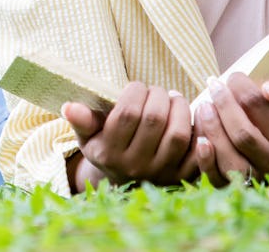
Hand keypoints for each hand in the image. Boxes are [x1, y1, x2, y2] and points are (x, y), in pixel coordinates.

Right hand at [62, 81, 197, 190]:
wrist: (124, 182)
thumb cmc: (106, 147)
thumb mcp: (87, 135)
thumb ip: (81, 120)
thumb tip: (68, 107)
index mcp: (110, 153)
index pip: (127, 114)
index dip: (136, 91)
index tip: (137, 86)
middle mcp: (135, 166)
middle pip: (154, 120)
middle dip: (159, 95)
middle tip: (158, 91)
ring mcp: (160, 173)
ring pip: (177, 134)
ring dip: (180, 108)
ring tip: (174, 99)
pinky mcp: (181, 177)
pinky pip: (197, 153)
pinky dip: (200, 132)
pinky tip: (194, 117)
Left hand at [193, 73, 268, 186]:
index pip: (256, 104)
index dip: (239, 85)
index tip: (233, 77)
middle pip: (242, 133)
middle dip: (222, 105)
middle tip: (213, 85)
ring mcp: (254, 175)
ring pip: (229, 158)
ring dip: (211, 129)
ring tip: (203, 106)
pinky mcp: (235, 184)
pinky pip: (217, 178)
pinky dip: (205, 160)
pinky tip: (200, 140)